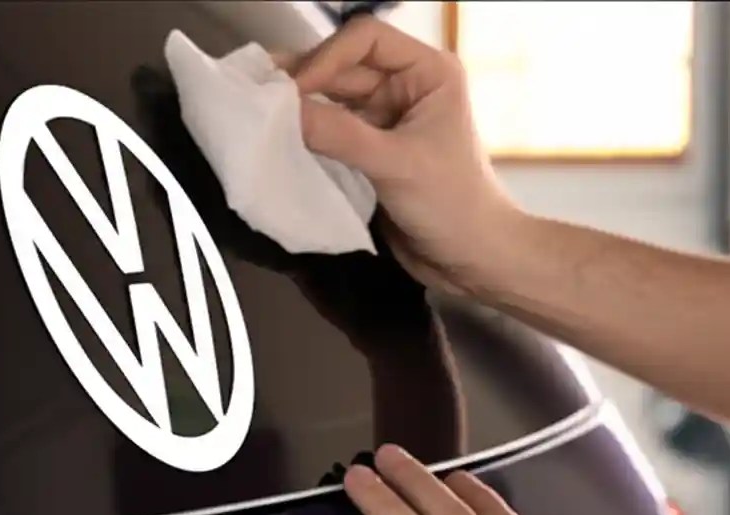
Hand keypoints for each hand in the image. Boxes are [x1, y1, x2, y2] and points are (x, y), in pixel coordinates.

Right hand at [279, 18, 526, 295]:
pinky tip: (278, 140)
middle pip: (340, 67)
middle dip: (303, 81)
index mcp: (428, 73)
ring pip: (329, 98)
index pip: (365, 40)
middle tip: (259, 99)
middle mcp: (405, 87)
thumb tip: (284, 110)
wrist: (470, 258)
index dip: (325, 58)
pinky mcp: (367, 150)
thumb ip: (339, 135)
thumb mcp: (397, 165)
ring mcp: (384, 119)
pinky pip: (327, 130)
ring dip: (299, 107)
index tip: (292, 91)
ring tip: (260, 117)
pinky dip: (304, 134)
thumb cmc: (455, 206)